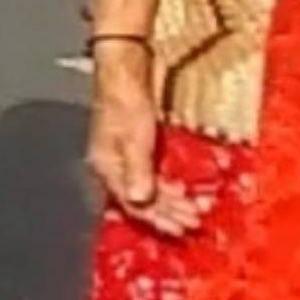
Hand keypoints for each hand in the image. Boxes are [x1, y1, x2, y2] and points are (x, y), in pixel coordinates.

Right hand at [83, 49, 205, 235]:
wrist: (124, 73)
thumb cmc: (127, 103)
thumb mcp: (134, 138)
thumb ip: (138, 171)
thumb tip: (140, 202)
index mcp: (107, 168)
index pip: (133, 204)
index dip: (158, 218)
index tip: (182, 226)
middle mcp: (113, 169)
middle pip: (140, 201)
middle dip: (167, 214)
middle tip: (193, 224)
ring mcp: (123, 160)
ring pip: (147, 191)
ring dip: (169, 204)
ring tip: (192, 212)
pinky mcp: (135, 150)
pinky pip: (151, 178)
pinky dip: (166, 188)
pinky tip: (180, 192)